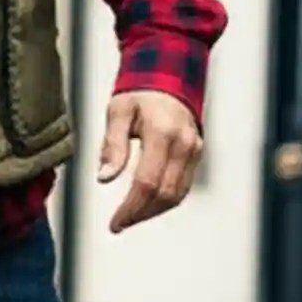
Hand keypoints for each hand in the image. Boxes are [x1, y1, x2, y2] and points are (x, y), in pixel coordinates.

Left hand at [97, 91, 203, 233]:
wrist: (168, 77)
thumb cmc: (139, 94)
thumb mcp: (117, 112)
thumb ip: (112, 145)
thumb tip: (105, 178)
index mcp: (162, 133)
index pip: (147, 182)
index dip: (130, 208)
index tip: (114, 223)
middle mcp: (184, 144)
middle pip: (165, 194)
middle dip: (140, 214)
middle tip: (119, 224)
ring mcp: (194, 150)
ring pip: (178, 195)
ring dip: (153, 211)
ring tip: (129, 218)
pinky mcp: (197, 154)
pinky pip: (183, 186)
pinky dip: (165, 201)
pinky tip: (145, 205)